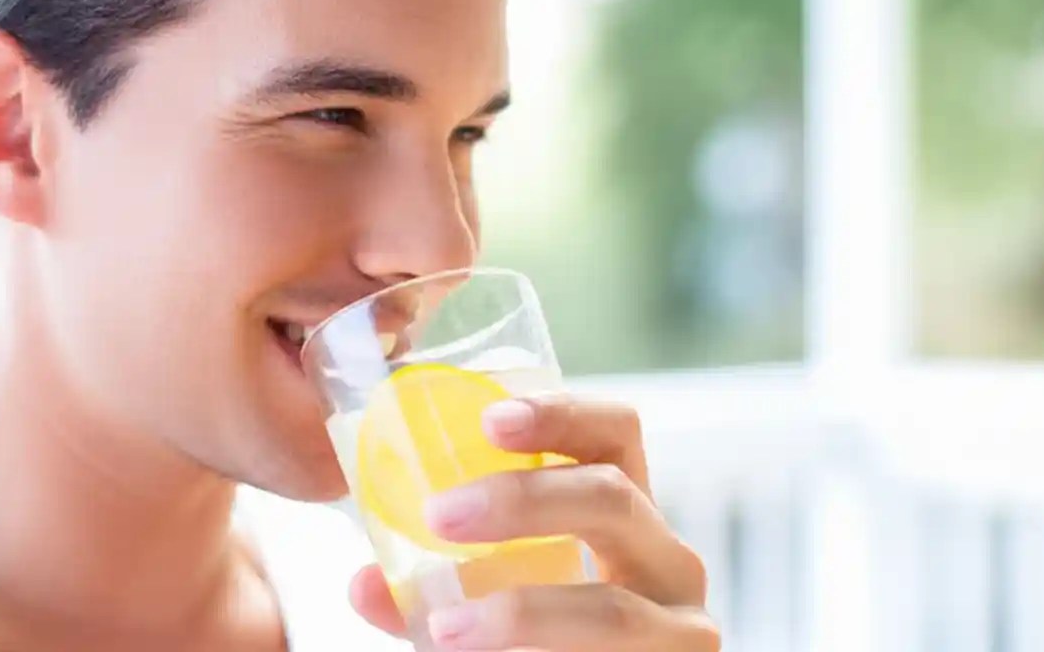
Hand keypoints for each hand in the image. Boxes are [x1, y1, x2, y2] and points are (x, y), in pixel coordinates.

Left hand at [349, 395, 719, 650]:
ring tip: (447, 629)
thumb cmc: (552, 642)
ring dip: (522, 614)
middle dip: (524, 500)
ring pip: (612, 610)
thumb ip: (438, 588)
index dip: (561, 413)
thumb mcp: (499, 599)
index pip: (614, 434)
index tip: (489, 418)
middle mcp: (665, 558)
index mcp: (625, 515)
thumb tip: (362, 582)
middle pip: (612, 497)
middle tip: (440, 515)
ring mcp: (681, 625)